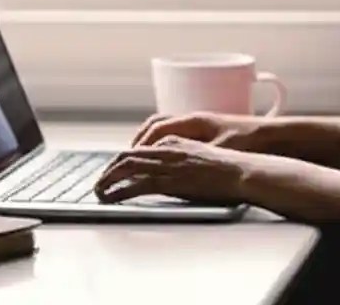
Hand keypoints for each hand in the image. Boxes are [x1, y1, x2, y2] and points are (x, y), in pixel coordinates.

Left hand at [93, 136, 260, 204]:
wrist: (241, 172)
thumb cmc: (227, 169)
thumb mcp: (200, 156)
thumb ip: (180, 159)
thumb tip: (167, 174)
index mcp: (173, 141)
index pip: (138, 148)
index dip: (120, 160)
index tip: (112, 172)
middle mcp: (166, 149)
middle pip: (127, 155)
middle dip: (109, 169)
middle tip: (99, 182)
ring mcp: (166, 164)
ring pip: (126, 168)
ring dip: (108, 180)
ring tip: (98, 192)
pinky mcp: (169, 181)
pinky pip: (136, 185)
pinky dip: (119, 191)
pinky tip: (111, 198)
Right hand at [129, 111, 267, 151]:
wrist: (275, 137)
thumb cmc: (250, 142)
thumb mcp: (218, 151)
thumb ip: (192, 155)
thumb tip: (168, 160)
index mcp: (194, 121)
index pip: (157, 128)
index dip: (140, 144)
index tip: (128, 158)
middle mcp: (195, 119)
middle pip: (156, 124)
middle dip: (139, 141)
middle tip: (127, 158)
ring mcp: (201, 125)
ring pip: (167, 128)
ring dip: (151, 141)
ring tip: (141, 158)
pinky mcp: (209, 134)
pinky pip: (178, 135)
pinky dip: (165, 144)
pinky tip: (165, 158)